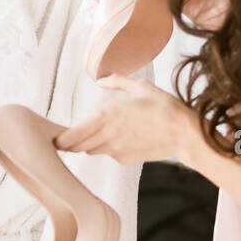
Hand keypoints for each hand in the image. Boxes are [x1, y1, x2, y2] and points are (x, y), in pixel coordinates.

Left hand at [55, 75, 197, 164]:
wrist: (185, 134)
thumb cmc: (164, 108)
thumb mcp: (141, 87)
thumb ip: (117, 82)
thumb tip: (101, 81)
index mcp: (106, 116)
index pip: (73, 135)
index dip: (61, 139)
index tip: (56, 138)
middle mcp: (108, 135)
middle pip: (77, 146)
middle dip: (71, 143)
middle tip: (68, 138)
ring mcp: (116, 150)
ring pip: (92, 150)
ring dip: (90, 144)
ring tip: (100, 133)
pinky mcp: (125, 159)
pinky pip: (109, 154)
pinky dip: (109, 148)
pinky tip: (122, 139)